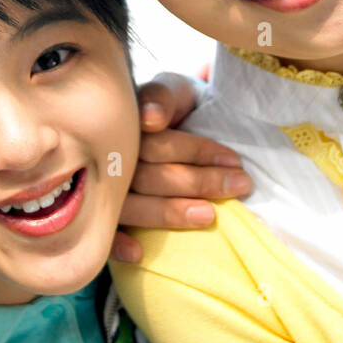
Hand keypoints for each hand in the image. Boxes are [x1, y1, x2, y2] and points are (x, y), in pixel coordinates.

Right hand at [110, 73, 252, 263]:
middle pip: (147, 177)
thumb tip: (151, 118)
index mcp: (124, 126)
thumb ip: (164, 96)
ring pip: (129, 205)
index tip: (234, 160)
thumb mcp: (173, 90)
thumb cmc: (171, 107)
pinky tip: (138, 253)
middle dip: (196, 183)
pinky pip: (103, 233)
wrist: (163, 118)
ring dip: (169, 213)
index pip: (156, 144)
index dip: (196, 152)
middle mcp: (109, 159)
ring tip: (209, 216)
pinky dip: (117, 244)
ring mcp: (102, 188)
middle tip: (240, 186)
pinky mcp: (104, 215)